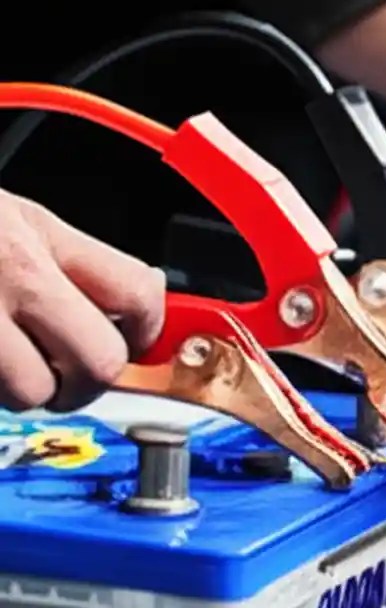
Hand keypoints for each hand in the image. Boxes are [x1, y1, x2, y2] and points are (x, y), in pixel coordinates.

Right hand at [0, 189, 164, 411]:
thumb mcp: (15, 216)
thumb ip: (72, 258)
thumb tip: (135, 299)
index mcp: (40, 235)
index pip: (139, 292)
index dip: (148, 328)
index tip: (138, 340)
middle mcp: (16, 275)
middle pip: (100, 360)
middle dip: (91, 378)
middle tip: (71, 374)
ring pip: (35, 392)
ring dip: (30, 391)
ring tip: (14, 367)